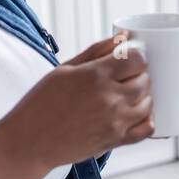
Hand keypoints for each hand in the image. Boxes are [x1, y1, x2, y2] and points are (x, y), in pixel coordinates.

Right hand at [9, 34, 153, 165]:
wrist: (29, 142)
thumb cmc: (42, 103)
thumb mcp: (64, 69)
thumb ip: (96, 51)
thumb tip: (123, 37)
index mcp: (96, 75)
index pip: (137, 59)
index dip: (135, 57)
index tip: (127, 61)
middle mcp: (109, 98)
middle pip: (145, 79)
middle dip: (138, 75)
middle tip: (126, 78)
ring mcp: (115, 121)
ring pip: (148, 103)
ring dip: (142, 97)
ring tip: (126, 96)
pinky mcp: (115, 141)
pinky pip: (147, 129)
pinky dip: (146, 120)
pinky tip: (134, 114)